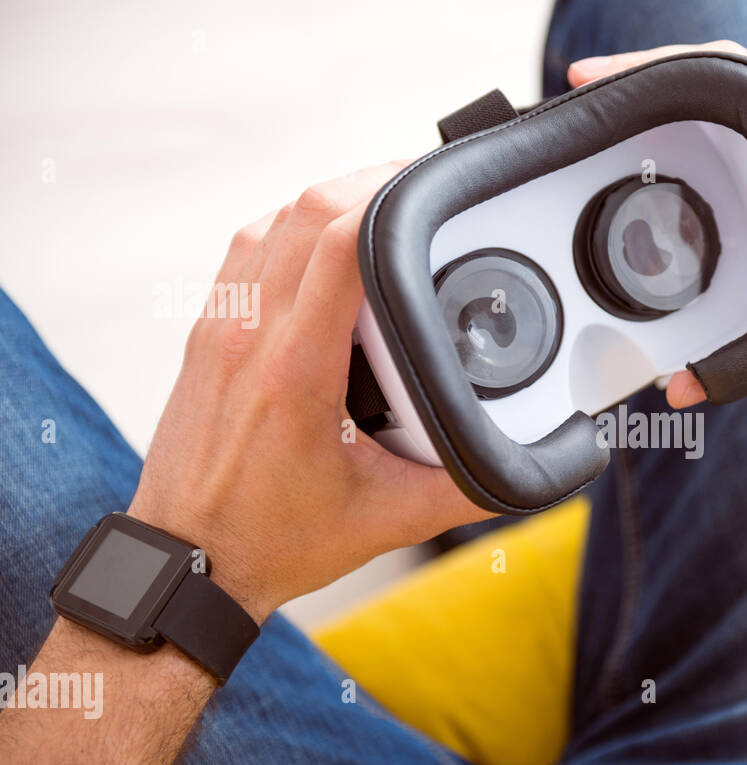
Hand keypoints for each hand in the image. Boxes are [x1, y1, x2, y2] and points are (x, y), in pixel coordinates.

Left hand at [129, 162, 491, 622]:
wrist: (188, 564)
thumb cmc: (270, 542)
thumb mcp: (388, 520)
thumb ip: (467, 490)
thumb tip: (527, 466)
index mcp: (295, 374)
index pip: (340, 245)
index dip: (392, 198)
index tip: (433, 191)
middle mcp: (249, 337)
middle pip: (307, 213)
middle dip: (372, 186)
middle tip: (424, 194)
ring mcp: (221, 329)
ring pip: (273, 220)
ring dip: (330, 203)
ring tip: (384, 213)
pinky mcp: (209, 334)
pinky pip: (248, 249)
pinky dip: (293, 229)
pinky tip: (328, 248)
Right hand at [568, 41, 746, 405]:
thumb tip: (685, 384)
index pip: (729, 72)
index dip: (654, 67)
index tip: (598, 77)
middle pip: (716, 74)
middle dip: (644, 80)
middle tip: (583, 99)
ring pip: (730, 96)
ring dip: (670, 102)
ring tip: (610, 123)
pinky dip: (700, 130)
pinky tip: (666, 156)